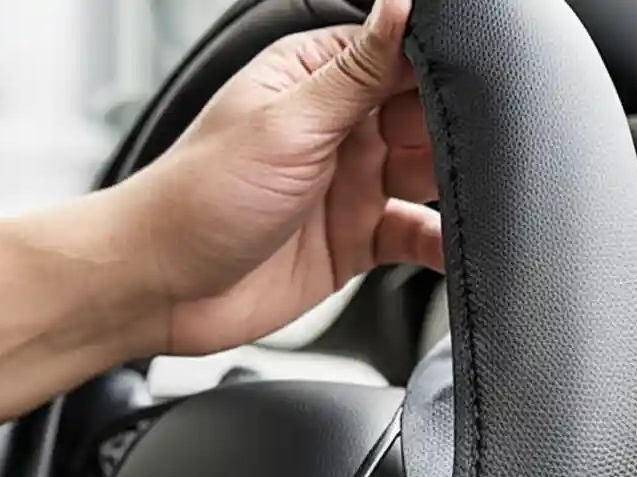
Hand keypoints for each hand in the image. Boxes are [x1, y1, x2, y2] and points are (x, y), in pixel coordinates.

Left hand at [119, 0, 441, 354]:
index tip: (474, 88)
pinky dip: (440, 241)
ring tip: (473, 194)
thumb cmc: (199, 197)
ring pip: (427, 175)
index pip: (398, 56)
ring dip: (452, 184)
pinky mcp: (355, 240)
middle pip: (424, 116)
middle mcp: (337, 128)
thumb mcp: (287, 123)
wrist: (162, 289)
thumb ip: (355, 71)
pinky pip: (415, 234)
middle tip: (470, 151)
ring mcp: (348, 185)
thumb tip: (403, 4)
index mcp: (316, 79)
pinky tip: (453, 244)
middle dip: (453, 131)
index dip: (439, 70)